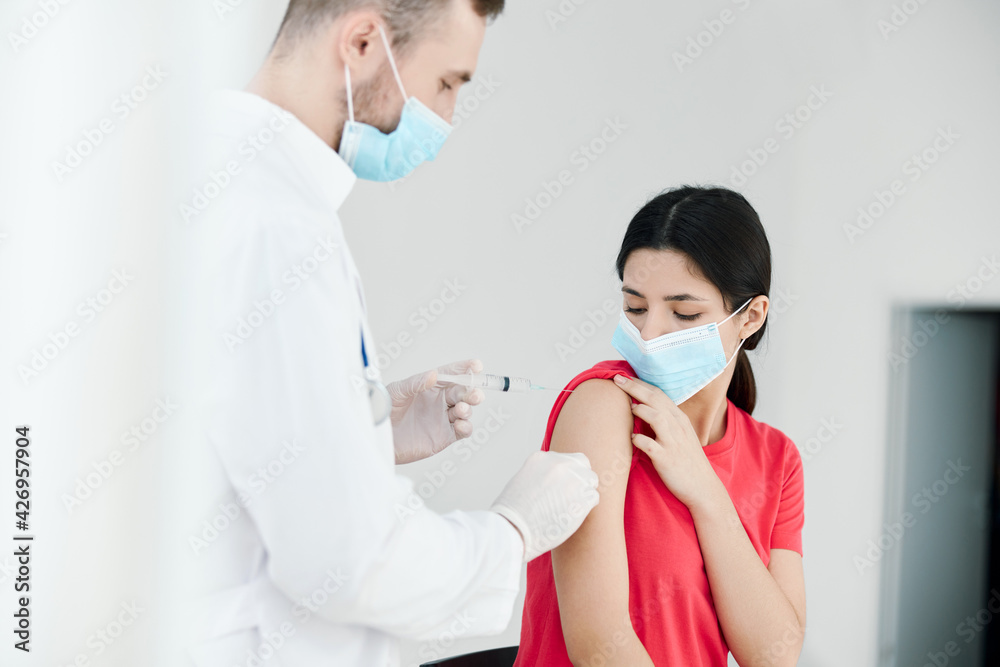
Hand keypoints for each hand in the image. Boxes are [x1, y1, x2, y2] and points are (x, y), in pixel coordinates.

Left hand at [388, 359, 484, 463]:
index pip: (451, 374)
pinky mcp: (444, 437)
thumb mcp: (397, 392)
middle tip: (474, 394)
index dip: (465, 369)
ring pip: (465, 411)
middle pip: (463, 392)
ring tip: (460, 409)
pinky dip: (466, 427)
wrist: (378, 435)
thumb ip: (416, 383)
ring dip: (468, 409)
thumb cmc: (384, 410)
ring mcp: (443, 418)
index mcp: (430, 386)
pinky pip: (462, 431)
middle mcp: (439, 401)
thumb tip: (434, 374)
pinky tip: (461, 425)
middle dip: (472, 391)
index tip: (476, 365)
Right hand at [490, 451, 599, 561]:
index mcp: (541, 458)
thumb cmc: (512, 514)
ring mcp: (573, 478)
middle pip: (581, 463)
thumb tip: (551, 485)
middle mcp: (559, 463)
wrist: (513, 529)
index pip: (562, 460)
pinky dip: (585, 508)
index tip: (560, 487)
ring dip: (583, 492)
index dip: (563, 475)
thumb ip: (539, 477)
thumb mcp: (521, 483)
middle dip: (578, 477)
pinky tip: (572, 517)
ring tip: (570, 509)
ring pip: (590, 479)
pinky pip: (593, 497)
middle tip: (571, 496)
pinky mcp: (584, 496)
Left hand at [612, 374, 722, 510]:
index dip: (641, 384)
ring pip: (657, 418)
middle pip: (655, 400)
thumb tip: (641, 408)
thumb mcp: (680, 436)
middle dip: (635, 388)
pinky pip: (651, 446)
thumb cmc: (687, 461)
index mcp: (680, 419)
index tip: (624, 377)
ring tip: (628, 408)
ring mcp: (673, 443)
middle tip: (617, 379)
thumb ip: (664, 421)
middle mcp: (677, 427)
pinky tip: (632, 438)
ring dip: (640, 410)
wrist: (703, 488)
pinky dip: (640, 440)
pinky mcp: (667, 459)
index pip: (659, 394)